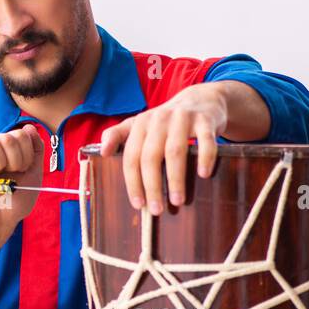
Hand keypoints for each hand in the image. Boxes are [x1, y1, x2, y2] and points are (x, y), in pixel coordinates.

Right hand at [0, 123, 44, 253]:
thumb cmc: (14, 201)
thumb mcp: (33, 174)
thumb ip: (35, 150)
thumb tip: (29, 127)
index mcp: (7, 149)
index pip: (20, 134)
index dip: (26, 154)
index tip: (22, 171)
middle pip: (7, 137)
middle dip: (15, 161)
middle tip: (9, 178)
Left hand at [99, 84, 226, 215]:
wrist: (201, 99)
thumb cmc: (166, 120)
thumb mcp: (140, 123)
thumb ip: (118, 135)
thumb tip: (103, 152)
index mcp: (140, 123)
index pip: (131, 156)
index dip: (133, 181)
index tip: (138, 204)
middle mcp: (159, 119)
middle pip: (151, 156)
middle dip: (152, 185)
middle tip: (156, 209)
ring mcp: (182, 118)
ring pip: (175, 151)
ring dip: (175, 178)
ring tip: (177, 201)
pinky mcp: (205, 120)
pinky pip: (205, 141)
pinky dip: (204, 158)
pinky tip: (203, 174)